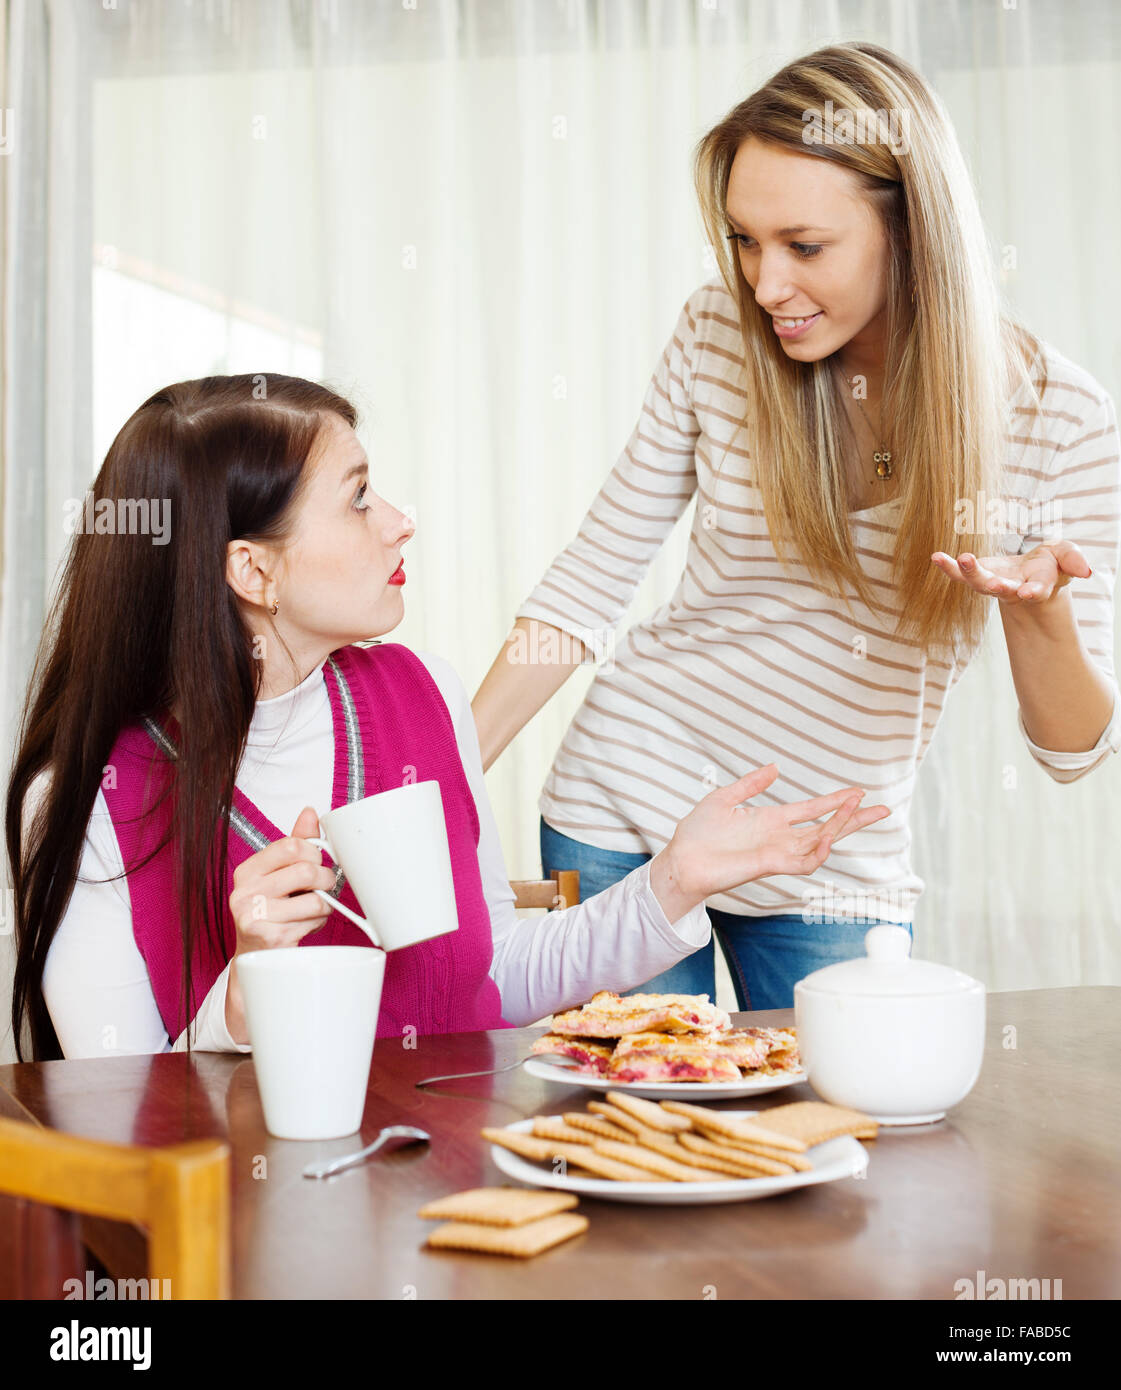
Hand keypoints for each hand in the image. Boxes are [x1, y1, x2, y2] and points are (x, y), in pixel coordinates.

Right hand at [224, 806, 336, 1041]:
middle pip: (307, 872)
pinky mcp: (268, 938)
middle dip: (326, 880)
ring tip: (314, 909)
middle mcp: (244, 892)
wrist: (254, 958)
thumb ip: (295, 844)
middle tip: (325, 887)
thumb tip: (309, 812)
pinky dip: (317, 924)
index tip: (316, 863)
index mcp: (247, 870)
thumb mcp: (279, 874)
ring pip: (314, 900)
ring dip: (324, 906)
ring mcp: (253, 916)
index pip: (292, 845)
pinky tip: (305, 925)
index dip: (314, 854)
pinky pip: (311, 923)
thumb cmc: (271, 911)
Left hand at [650, 764, 889, 921]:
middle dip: (854, 819)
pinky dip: (818, 853)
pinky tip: (829, 839)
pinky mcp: (769, 865)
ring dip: (841, 827)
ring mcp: (777, 853)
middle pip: (827, 828)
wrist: (681, 859)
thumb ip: (750, 784)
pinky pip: (803, 863)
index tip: (859, 791)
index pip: (812, 810)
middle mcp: (780, 838)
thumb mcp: (724, 798)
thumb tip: (775, 767)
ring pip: (821, 843)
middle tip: (882, 809)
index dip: (835, 801)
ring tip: (858, 809)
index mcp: (771, 821)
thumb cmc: (697, 833)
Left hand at [930, 541, 1090, 606]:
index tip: (1029, 593)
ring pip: (978, 582)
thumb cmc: (1048, 565)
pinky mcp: (976, 575)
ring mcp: (991, 584)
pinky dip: (948, 567)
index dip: (1033, 592)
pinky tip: (935, 557)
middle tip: (992, 582)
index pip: (1036, 590)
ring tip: (962, 559)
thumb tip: (1085, 571)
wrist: (1028, 573)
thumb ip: (1074, 561)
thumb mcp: (1065, 557)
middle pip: (1002, 589)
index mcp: (1036, 587)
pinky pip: (959, 574)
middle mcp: (1011, 589)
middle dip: (997, 585)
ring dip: (970, 572)